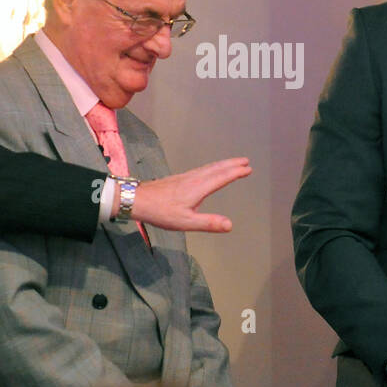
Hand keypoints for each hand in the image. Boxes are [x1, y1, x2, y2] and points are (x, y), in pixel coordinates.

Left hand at [126, 157, 251, 232]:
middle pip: (217, 168)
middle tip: (246, 161)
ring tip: (232, 163)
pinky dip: (212, 168)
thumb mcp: (186, 222)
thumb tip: (230, 225)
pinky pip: (201, 169)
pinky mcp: (179, 179)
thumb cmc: (161, 212)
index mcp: (198, 188)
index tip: (248, 168)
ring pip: (209, 167)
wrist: (138, 200)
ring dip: (223, 164)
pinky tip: (208, 171)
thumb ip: (208, 223)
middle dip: (232, 164)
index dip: (236, 172)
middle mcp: (194, 179)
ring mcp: (185, 177)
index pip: (222, 177)